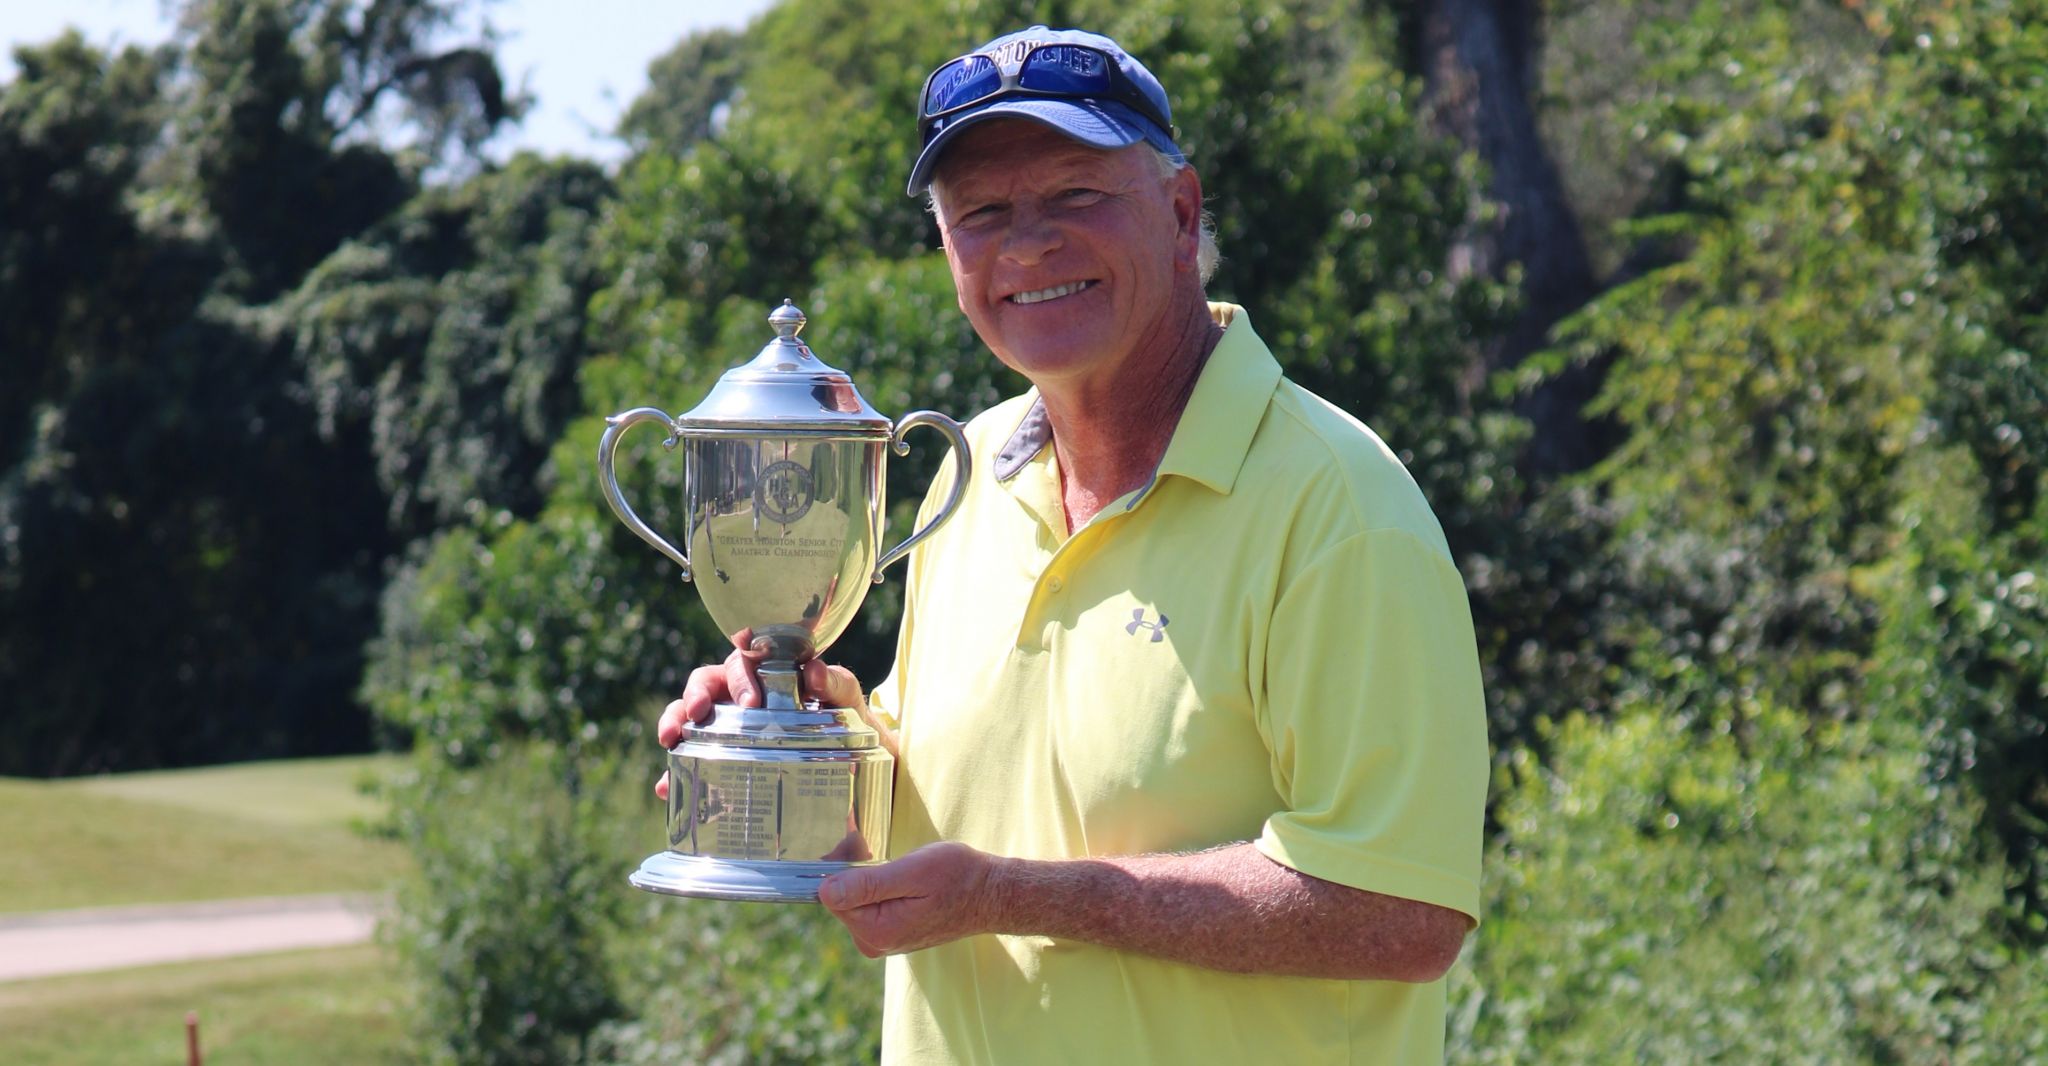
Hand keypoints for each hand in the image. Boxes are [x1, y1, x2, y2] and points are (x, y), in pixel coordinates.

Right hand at [653, 651, 881, 800]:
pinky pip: (692, 757)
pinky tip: (668, 787)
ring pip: (689, 714)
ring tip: (669, 741)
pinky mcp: (722, 754)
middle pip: (706, 683)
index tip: (749, 702)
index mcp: (767, 673)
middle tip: (697, 715)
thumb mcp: (846, 698)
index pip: (743, 662)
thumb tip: (812, 672)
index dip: (738, 677)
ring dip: (674, 721)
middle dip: (695, 696)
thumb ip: (835, 682)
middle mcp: (739, 694)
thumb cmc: (846, 716)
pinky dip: (676, 771)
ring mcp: (727, 724)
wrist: (856, 758)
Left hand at [818, 842, 1004, 956]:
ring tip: (880, 855)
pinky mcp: (891, 933)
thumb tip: (825, 892)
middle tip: (864, 840)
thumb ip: (868, 885)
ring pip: (853, 900)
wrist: (991, 894)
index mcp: (876, 931)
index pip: (831, 896)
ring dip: (860, 873)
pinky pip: (868, 906)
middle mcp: (875, 943)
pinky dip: (872, 884)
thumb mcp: (913, 873)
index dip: (839, 864)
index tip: (855, 840)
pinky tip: (889, 871)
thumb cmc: (958, 877)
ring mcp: (883, 940)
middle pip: (839, 899)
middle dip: (848, 867)